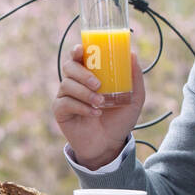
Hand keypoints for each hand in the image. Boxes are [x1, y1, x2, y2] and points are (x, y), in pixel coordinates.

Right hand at [52, 44, 145, 168]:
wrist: (109, 144)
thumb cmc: (119, 120)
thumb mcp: (134, 98)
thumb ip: (134, 77)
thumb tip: (132, 54)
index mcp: (88, 75)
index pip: (77, 57)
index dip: (77, 51)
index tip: (82, 50)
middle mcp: (74, 83)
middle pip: (69, 67)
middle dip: (82, 73)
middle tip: (98, 84)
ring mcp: (65, 97)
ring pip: (66, 84)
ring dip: (85, 92)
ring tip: (100, 103)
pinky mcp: (60, 111)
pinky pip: (65, 103)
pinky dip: (81, 107)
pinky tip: (94, 113)